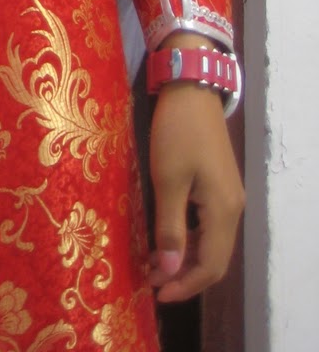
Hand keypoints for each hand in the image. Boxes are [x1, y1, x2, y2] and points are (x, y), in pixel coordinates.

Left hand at [148, 38, 243, 301]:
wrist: (192, 90)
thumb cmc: (177, 132)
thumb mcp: (168, 179)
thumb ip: (170, 226)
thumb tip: (171, 269)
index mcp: (223, 211)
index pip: (210, 266)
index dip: (185, 284)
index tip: (157, 293)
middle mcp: (232, 209)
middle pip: (215, 259)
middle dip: (185, 276)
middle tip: (153, 282)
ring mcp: (228, 197)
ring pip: (211, 243)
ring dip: (185, 258)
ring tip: (155, 265)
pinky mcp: (218, 185)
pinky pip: (207, 225)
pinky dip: (188, 238)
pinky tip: (167, 237)